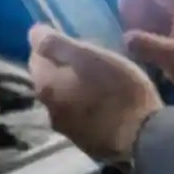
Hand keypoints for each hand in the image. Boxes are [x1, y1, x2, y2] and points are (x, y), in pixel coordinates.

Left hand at [28, 25, 162, 162]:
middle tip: (89, 54)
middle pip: (50, 79)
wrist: (140, 139)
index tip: (73, 37)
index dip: (52, 44)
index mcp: (46, 86)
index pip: (36, 56)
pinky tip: (105, 100)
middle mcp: (49, 110)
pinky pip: (79, 115)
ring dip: (75, 86)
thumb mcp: (88, 57)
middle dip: (63, 65)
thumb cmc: (116, 90)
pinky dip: (86, 103)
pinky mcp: (85, 141)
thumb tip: (32, 32)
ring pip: (64, 98)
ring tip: (99, 75)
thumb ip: (57, 44)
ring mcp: (67, 129)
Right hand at [82, 0, 173, 107]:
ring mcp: (171, 6)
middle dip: (126, 7)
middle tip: (135, 36)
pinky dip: (136, 29)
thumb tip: (125, 37)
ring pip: (135, 2)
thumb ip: (154, 47)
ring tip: (147, 47)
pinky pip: (141, 16)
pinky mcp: (167, 20)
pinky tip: (144, 48)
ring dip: (131, 21)